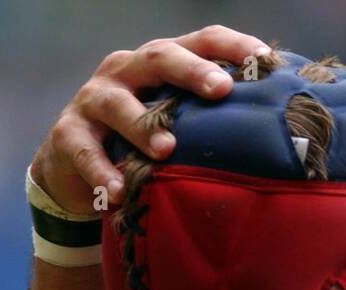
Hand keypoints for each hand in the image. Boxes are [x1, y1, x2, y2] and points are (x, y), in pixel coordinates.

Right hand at [31, 26, 269, 213]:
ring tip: (167, 149)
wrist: (75, 170)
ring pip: (117, 104)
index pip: (199, 41)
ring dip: (143, 126)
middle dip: (191, 71)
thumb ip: (211, 120)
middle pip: (158, 58)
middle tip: (221, 90)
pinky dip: (101, 173)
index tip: (265, 60)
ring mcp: (93, 100)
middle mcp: (125, 72)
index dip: (232, 46)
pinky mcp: (67, 135)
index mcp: (158, 64)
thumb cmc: (141, 144)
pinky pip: (84, 151)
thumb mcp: (176, 125)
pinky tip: (118, 192)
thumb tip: (277, 131)